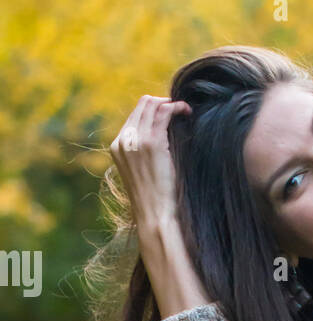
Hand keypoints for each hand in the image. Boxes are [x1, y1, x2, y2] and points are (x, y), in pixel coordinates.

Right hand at [110, 94, 210, 319]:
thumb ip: (146, 153)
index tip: (172, 115)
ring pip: (152, 104)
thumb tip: (163, 140)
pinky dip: (176, 108)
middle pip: (142, 104)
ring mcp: (135, 140)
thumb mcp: (145, 173)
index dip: (154, 110)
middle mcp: (122, 141)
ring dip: (171, 104)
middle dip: (163, 103)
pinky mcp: (150, 143)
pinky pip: (163, 112)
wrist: (155, 217)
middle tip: (181, 111)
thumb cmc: (156, 200)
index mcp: (117, 147)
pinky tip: (187, 113)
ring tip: (186, 112)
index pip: (135, 115)